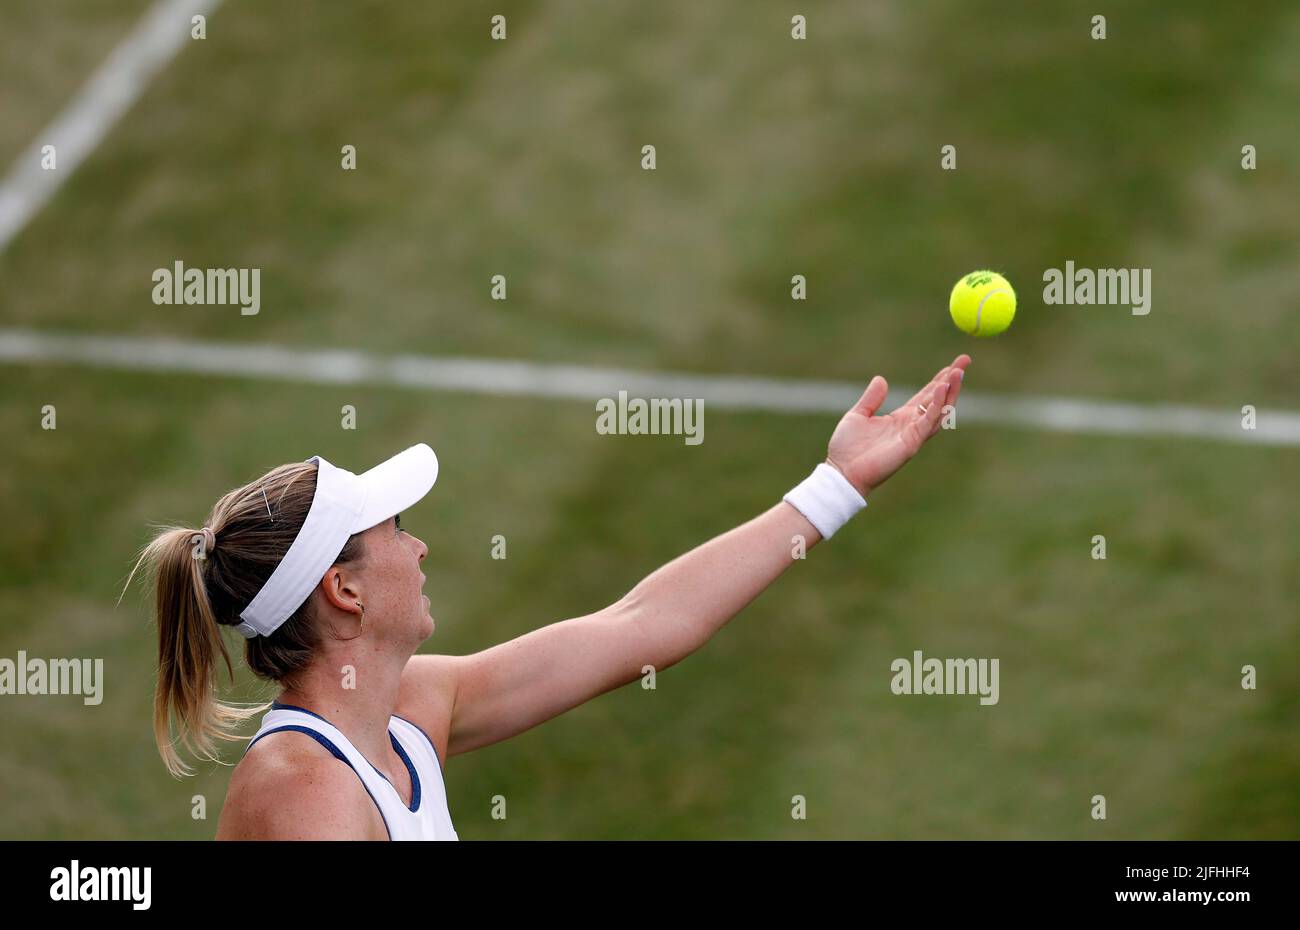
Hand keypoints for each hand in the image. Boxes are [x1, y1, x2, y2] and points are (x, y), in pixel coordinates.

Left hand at [825, 354, 970, 495]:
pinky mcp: (911, 443)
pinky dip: (936, 405)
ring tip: (958, 372)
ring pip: (939, 411)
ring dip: (950, 392)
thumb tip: (881, 379)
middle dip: (952, 381)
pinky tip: (941, 388)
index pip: (926, 396)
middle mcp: (912, 425)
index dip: (940, 380)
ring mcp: (914, 435)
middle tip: (965, 361)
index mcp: (901, 418)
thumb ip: (871, 399)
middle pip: (938, 400)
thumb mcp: (858, 415)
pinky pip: (928, 421)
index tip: (953, 364)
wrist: (842, 471)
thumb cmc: (847, 448)